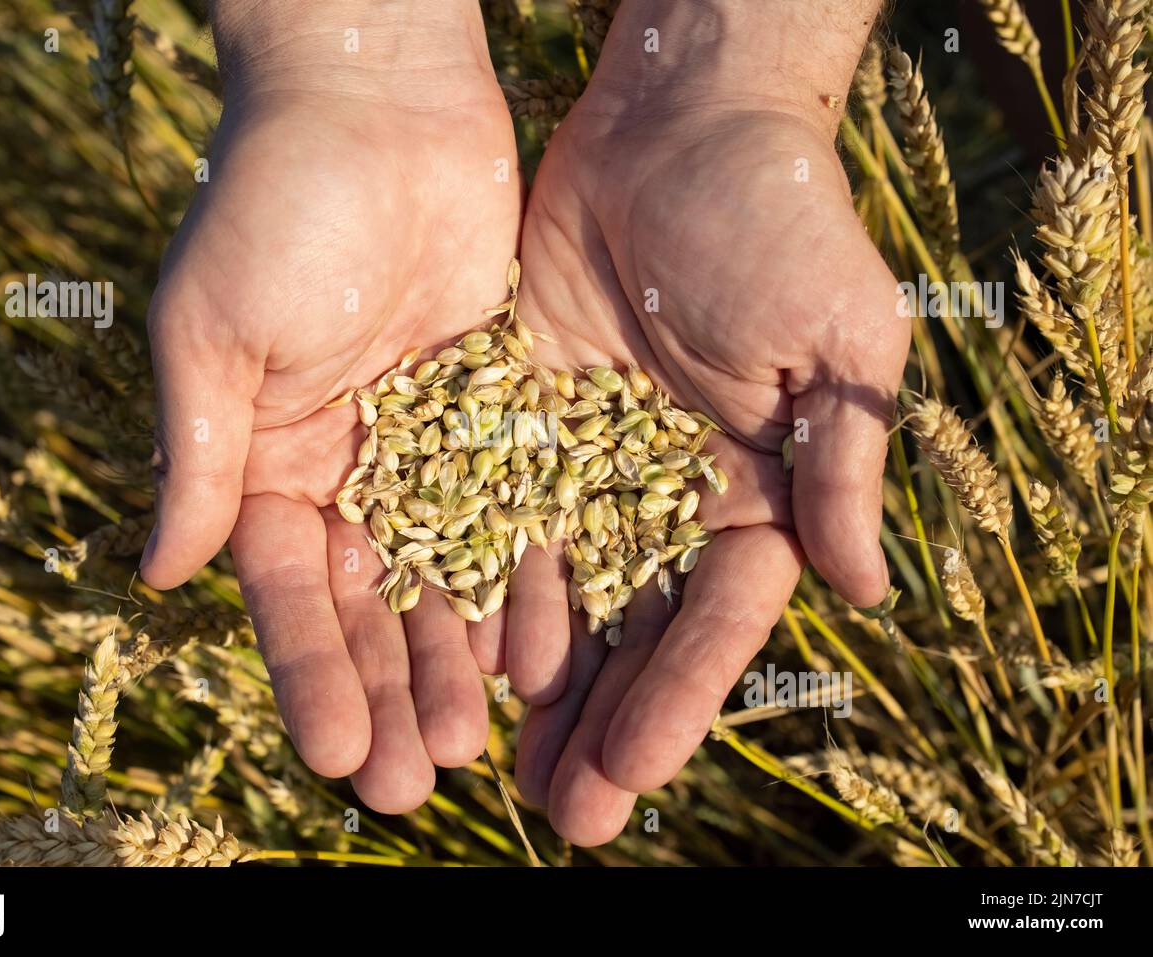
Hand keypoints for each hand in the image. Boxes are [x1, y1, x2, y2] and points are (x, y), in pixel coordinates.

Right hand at [140, 1, 521, 812]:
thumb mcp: (214, 334)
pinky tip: (542, 649)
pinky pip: (514, 510)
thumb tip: (162, 577)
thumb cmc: (274, 205)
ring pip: (445, 575)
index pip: (286, 593)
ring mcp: (428, 447)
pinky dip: (522, 579)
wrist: (378, 106)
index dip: (308, 673)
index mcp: (269, 461)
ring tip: (478, 742)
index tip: (331, 754)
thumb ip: (199, 458)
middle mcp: (347, 469)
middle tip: (410, 783)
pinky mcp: (498, 412)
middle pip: (369, 605)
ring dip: (456, 659)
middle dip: (386, 693)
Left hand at [511, 0, 905, 844]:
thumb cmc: (778, 222)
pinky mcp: (517, 425)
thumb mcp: (836, 342)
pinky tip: (449, 656)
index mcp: (756, 492)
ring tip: (494, 767)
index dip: (677, 699)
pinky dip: (475, 589)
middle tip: (560, 814)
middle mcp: (668, 496)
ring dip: (529, 685)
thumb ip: (845, 467)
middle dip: (598, 723)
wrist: (674, 126)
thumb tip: (865, 594)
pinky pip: (493, 520)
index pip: (716, 621)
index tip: (634, 777)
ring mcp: (588, 466)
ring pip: (558, 596)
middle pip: (632, 632)